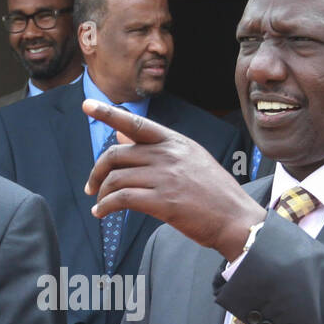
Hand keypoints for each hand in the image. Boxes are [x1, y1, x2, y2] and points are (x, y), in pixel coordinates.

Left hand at [83, 100, 265, 260]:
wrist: (236, 218)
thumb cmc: (214, 193)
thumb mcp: (191, 160)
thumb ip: (157, 149)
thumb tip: (122, 136)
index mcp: (175, 142)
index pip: (136, 124)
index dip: (108, 113)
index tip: (87, 105)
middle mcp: (168, 155)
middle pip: (116, 154)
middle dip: (97, 171)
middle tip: (92, 186)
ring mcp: (165, 178)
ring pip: (116, 179)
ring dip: (101, 194)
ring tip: (100, 205)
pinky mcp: (163, 202)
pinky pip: (122, 199)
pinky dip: (106, 207)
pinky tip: (103, 213)